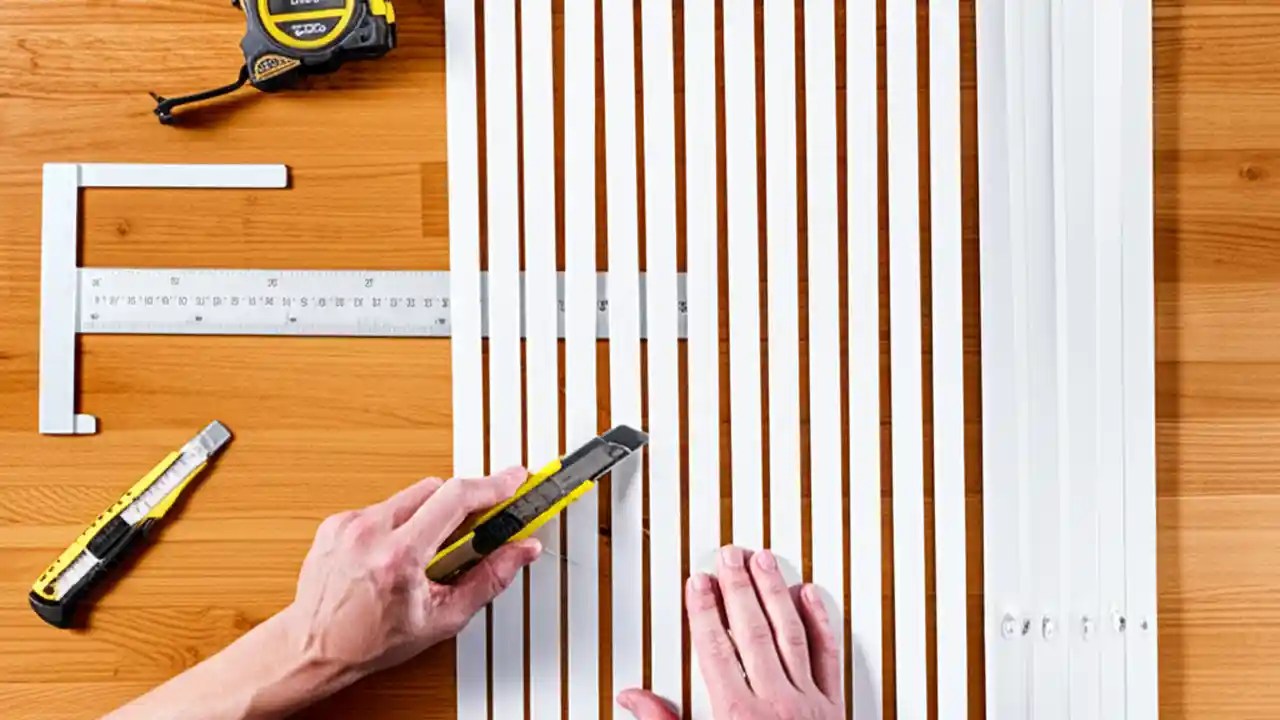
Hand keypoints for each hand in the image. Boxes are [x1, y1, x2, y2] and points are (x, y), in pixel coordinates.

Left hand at [280, 466, 541, 680]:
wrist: (314, 648)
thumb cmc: (371, 641)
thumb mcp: (442, 618)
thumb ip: (490, 578)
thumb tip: (521, 550)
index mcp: (398, 556)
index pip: (456, 498)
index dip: (493, 484)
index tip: (514, 479)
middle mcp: (370, 531)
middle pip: (436, 489)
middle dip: (461, 504)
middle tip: (474, 528)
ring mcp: (349, 523)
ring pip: (410, 496)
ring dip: (428, 516)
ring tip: (426, 554)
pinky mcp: (337, 521)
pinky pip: (383, 507)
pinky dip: (399, 524)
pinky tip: (395, 554)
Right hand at [618, 546, 844, 719]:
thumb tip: (634, 699)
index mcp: (737, 718)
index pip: (715, 649)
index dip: (704, 611)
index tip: (698, 582)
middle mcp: (776, 705)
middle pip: (752, 631)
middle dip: (738, 588)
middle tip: (729, 555)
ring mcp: (809, 705)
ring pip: (791, 633)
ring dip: (776, 592)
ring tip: (765, 561)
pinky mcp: (836, 711)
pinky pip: (829, 656)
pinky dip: (821, 622)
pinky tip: (811, 595)